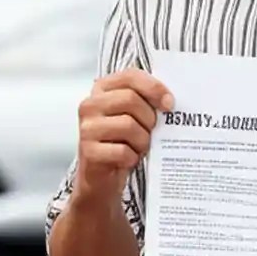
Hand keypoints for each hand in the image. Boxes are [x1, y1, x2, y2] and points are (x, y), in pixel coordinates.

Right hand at [72, 64, 173, 205]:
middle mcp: (90, 105)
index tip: (169, 104)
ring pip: (128, 125)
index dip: (154, 87)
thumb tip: (170, 101)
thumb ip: (146, 101)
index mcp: (102, 89)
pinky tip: (129, 159)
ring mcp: (87, 128)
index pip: (130, 76)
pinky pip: (122, 151)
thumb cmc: (122, 142)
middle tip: (152, 131)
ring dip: (142, 141)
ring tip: (140, 147)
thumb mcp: (133, 116)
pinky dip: (132, 158)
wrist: (102, 179)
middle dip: (149, 118)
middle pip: (130, 100)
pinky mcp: (88, 151)